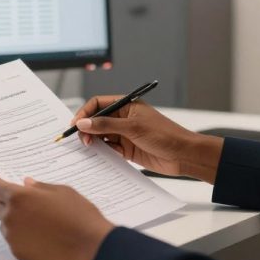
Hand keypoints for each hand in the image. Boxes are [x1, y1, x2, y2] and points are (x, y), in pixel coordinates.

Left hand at [0, 177, 113, 259]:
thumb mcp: (62, 191)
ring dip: (15, 221)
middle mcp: (11, 217)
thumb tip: (26, 184)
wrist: (90, 246)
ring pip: (5, 225)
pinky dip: (22, 237)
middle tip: (28, 205)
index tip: (4, 187)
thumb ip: (39, 187)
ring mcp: (13, 237)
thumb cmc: (79, 216)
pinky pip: (14, 240)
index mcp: (19, 197)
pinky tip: (42, 236)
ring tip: (40, 223)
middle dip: (7, 203)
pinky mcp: (19, 252)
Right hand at [71, 96, 223, 182]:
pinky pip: (109, 149)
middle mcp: (123, 118)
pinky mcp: (126, 149)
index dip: (85, 112)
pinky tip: (102, 155)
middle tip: (81, 140)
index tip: (75, 124)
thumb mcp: (133, 128)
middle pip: (97, 120)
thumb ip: (106, 125)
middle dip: (87, 129)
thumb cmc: (165, 135)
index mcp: (126, 105)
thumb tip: (84, 122)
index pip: (98, 103)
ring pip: (101, 135)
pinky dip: (103, 152)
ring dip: (94, 141)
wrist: (184, 155)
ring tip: (90, 149)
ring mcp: (124, 133)